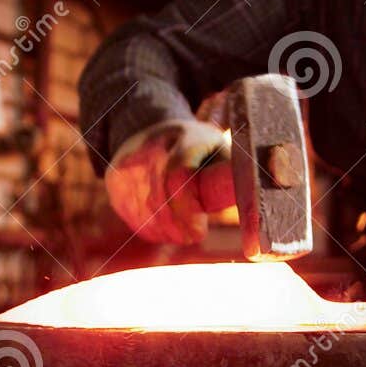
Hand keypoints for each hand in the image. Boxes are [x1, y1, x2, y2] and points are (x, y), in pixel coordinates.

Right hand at [105, 119, 235, 244]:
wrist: (148, 130)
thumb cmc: (195, 148)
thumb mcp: (217, 150)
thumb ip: (229, 175)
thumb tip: (250, 202)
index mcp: (182, 137)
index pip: (178, 177)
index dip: (187, 209)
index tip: (199, 231)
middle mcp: (150, 147)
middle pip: (160, 200)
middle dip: (178, 226)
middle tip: (193, 236)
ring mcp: (128, 164)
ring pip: (145, 212)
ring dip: (165, 230)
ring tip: (182, 234)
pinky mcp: (115, 181)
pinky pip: (132, 214)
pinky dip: (150, 228)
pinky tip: (164, 227)